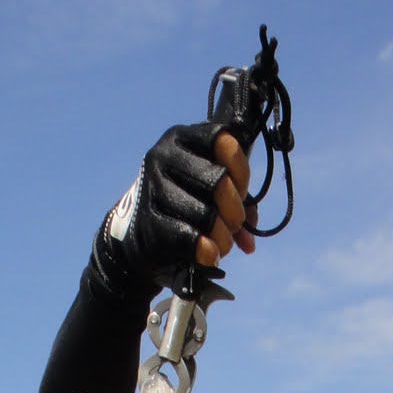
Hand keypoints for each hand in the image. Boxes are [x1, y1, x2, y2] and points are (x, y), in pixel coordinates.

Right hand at [90, 125, 254, 300]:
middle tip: (235, 223)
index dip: (240, 168)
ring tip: (223, 243)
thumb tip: (249, 233)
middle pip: (218, 181)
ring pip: (205, 214)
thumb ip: (237, 198)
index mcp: (183, 137)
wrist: (143, 233)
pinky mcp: (148, 220)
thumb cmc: (185, 202)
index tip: (242, 189)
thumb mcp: (211, 189)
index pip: (222, 140)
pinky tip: (210, 255)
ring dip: (223, 236)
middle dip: (235, 210)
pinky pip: (187, 236)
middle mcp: (164, 155)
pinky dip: (206, 249)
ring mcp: (153, 186)